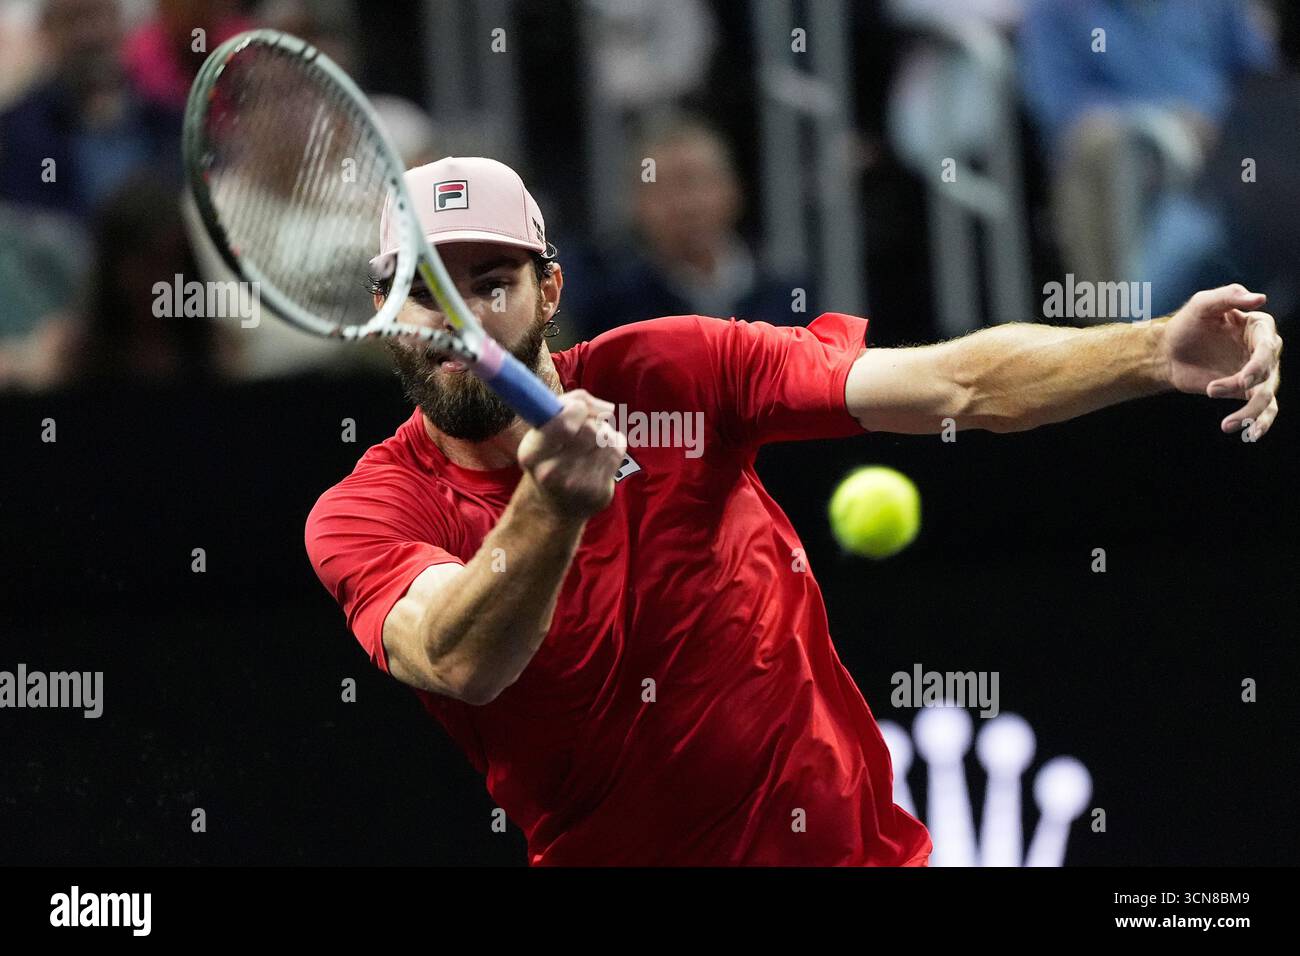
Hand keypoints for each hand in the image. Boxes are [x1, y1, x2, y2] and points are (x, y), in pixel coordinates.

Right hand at [517, 389, 626, 516]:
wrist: (554, 505)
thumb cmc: (549, 458)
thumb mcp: (542, 431)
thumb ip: (566, 404)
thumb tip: (609, 408)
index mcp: (532, 454)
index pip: (563, 424)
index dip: (577, 409)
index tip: (578, 409)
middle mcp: (552, 473)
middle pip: (590, 429)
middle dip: (591, 421)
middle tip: (583, 429)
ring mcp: (578, 486)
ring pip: (607, 438)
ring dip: (604, 433)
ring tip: (590, 444)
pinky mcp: (600, 493)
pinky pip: (617, 451)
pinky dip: (613, 445)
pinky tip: (600, 455)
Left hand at [1161, 285, 1281, 437]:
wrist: (1167, 352)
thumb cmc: (1186, 325)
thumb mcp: (1202, 304)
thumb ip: (1228, 296)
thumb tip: (1261, 298)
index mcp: (1258, 327)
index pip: (1268, 346)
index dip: (1259, 363)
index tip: (1243, 378)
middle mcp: (1263, 351)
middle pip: (1268, 373)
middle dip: (1245, 385)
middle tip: (1213, 390)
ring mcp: (1258, 373)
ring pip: (1266, 396)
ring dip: (1249, 413)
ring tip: (1227, 425)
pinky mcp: (1246, 392)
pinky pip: (1263, 410)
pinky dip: (1260, 423)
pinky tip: (1250, 434)